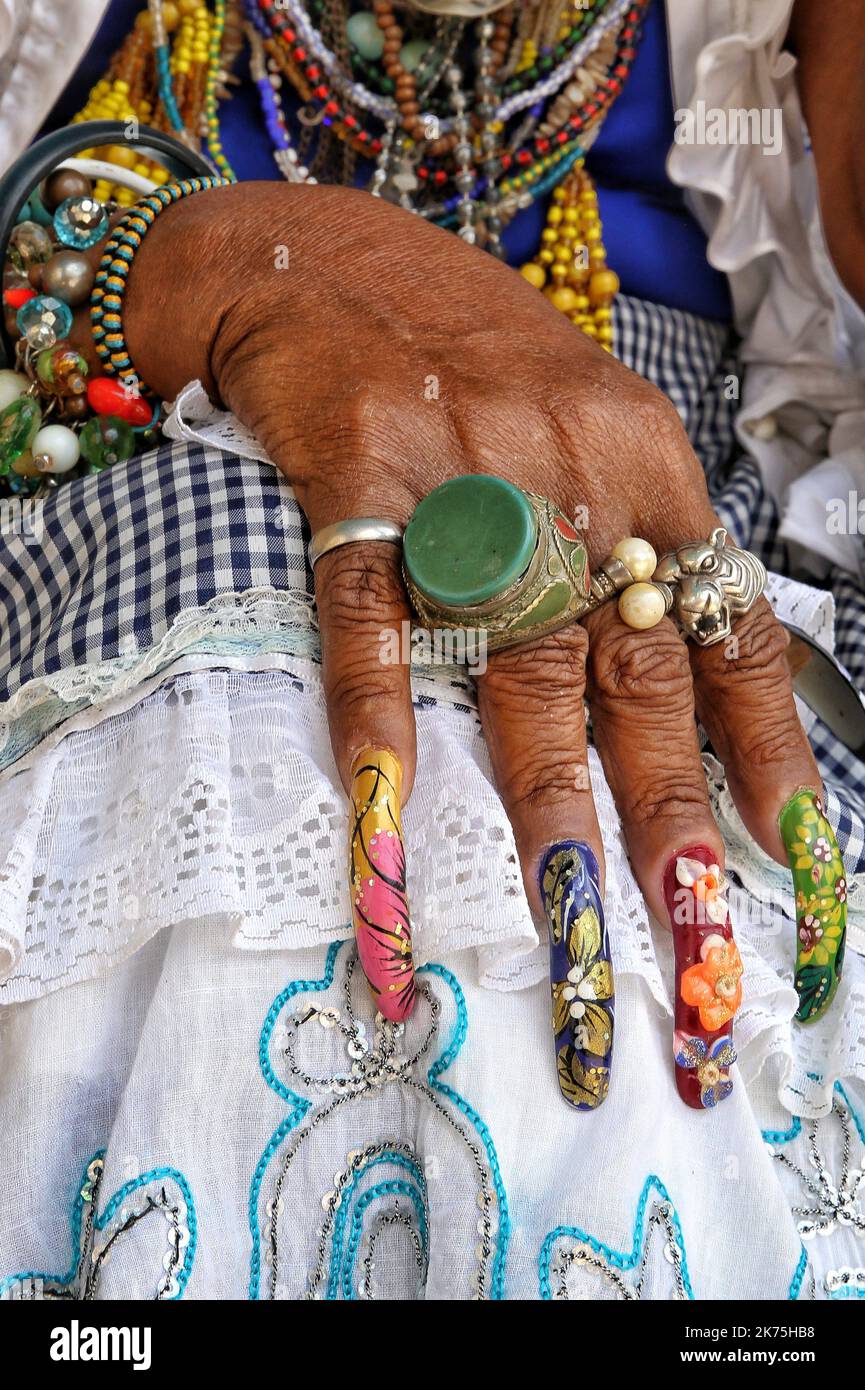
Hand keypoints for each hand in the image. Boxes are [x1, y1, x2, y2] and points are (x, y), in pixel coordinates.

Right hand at [86, 181, 826, 1103]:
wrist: (330, 259)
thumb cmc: (466, 354)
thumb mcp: (588, 425)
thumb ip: (634, 538)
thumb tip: (675, 679)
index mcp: (650, 468)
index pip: (731, 631)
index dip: (768, 752)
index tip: (794, 862)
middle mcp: (578, 479)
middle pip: (640, 679)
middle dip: (674, 824)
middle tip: (699, 945)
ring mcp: (467, 478)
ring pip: (522, 669)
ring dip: (550, 807)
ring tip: (574, 925)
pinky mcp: (357, 478)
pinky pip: (372, 619)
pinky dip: (380, 718)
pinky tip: (388, 814)